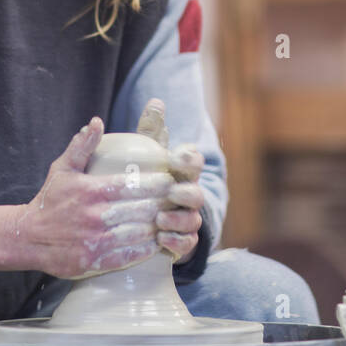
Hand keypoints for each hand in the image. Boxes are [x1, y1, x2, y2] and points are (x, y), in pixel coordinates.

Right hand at [12, 117, 172, 279]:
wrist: (26, 237)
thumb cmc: (49, 201)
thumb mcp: (62, 169)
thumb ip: (82, 146)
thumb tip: (96, 122)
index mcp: (91, 191)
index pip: (133, 185)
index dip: (157, 183)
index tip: (171, 180)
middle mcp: (95, 216)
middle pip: (141, 210)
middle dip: (163, 205)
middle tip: (178, 201)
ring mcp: (94, 241)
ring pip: (137, 233)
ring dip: (158, 227)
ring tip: (172, 221)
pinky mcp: (92, 261)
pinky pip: (126, 256)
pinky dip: (144, 250)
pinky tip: (156, 243)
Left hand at [134, 98, 203, 265]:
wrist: (152, 215)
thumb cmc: (150, 178)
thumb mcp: (148, 154)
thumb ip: (152, 130)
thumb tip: (156, 101)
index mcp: (183, 172)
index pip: (194, 161)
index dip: (188, 158)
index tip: (174, 158)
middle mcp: (190, 194)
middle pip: (197, 192)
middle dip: (186, 192)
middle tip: (171, 192)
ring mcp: (189, 218)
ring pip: (192, 219)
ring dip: (178, 218)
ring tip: (160, 219)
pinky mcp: (183, 241)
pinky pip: (186, 243)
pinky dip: (175, 240)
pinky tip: (161, 238)